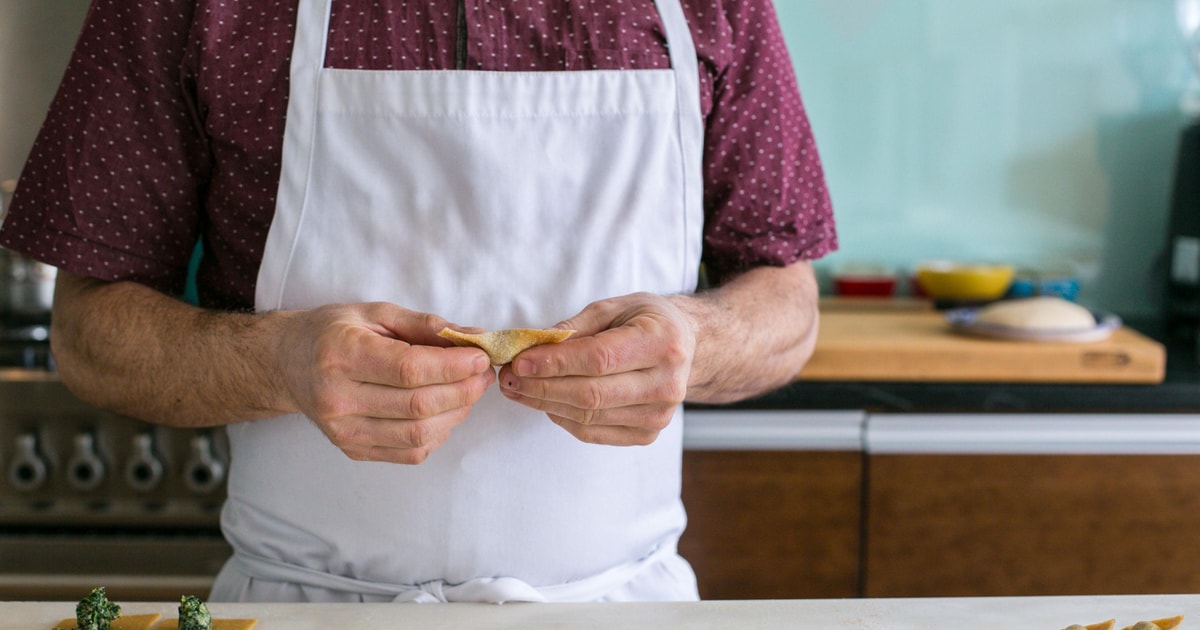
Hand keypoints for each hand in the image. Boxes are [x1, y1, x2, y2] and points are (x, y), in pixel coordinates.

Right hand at [274, 303, 494, 463]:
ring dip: (457, 414)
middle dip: (463, 390)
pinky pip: (410, 452)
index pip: (409, 369)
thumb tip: (474, 337)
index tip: (480, 357)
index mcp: (341, 354)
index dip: (453, 366)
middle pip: (418, 405)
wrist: (287, 364)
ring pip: (418, 434)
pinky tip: (445, 412)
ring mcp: (343, 430)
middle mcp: (337, 397)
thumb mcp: (374, 313)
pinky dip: (439, 433)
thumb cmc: (333, 332)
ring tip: (470, 391)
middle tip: (484, 374)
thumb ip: (424, 325)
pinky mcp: (352, 450)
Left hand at [497, 293, 695, 445]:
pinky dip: (562, 417)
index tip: (519, 360)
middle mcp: (666, 383)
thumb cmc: (647, 321)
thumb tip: (532, 347)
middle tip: (508, 377)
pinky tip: (545, 402)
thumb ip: (576, 327)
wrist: (688, 346)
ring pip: (588, 416)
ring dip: (544, 403)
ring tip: (517, 388)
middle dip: (541, 386)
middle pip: (591, 394)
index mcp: (662, 342)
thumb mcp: (615, 307)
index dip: (555, 363)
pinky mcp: (647, 434)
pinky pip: (593, 432)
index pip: (598, 359)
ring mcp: (659, 415)